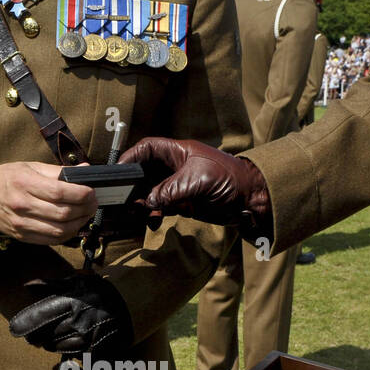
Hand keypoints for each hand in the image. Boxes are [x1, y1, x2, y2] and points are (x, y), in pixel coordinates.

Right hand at [0, 162, 97, 244]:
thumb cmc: (8, 178)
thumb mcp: (31, 167)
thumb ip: (59, 171)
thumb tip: (85, 172)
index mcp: (24, 183)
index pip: (59, 192)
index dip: (80, 194)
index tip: (91, 192)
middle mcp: (22, 205)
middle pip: (62, 213)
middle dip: (84, 209)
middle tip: (93, 203)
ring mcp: (22, 224)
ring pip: (59, 230)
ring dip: (79, 224)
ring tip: (86, 214)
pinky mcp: (23, 236)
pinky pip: (52, 240)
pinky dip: (67, 234)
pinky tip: (73, 225)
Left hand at [8, 274, 132, 356]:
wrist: (136, 303)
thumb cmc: (104, 290)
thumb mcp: (79, 281)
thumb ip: (52, 284)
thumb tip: (27, 286)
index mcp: (70, 302)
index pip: (37, 317)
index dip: (23, 325)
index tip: (15, 328)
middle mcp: (77, 321)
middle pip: (44, 337)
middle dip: (36, 337)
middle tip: (34, 337)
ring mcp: (87, 338)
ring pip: (57, 348)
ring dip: (51, 345)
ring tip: (52, 339)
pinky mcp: (97, 351)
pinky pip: (74, 357)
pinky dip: (68, 353)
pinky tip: (70, 346)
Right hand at [119, 138, 270, 238]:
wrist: (250, 199)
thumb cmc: (229, 179)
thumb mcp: (197, 180)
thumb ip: (170, 190)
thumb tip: (149, 202)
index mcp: (178, 152)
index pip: (148, 148)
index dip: (131, 156)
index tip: (118, 170)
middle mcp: (175, 167)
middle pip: (145, 172)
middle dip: (134, 185)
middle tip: (125, 198)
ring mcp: (178, 186)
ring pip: (151, 193)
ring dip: (144, 203)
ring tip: (140, 213)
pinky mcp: (183, 203)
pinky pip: (162, 207)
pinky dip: (154, 214)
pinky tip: (153, 220)